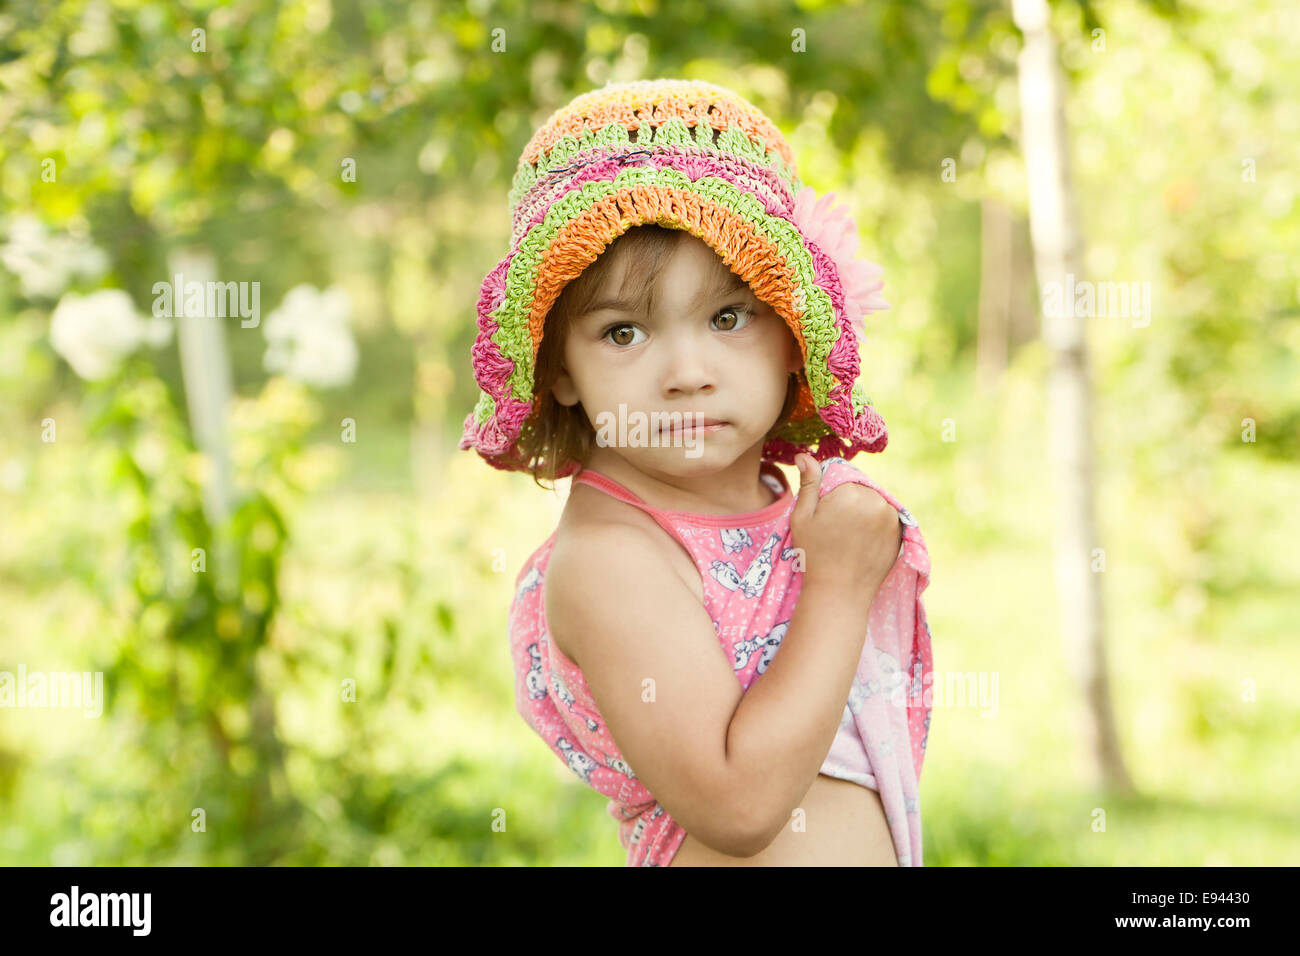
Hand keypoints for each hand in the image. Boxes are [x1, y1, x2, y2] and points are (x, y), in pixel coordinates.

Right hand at [789, 454, 903, 614]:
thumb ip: (808, 483)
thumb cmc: (814, 554)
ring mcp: (891, 517)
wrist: (840, 592)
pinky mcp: (900, 532)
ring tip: (850, 536)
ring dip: (864, 511)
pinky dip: (876, 524)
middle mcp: (876, 500)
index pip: (842, 477)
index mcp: (851, 492)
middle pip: (861, 489)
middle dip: (850, 500)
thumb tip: (804, 454)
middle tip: (837, 528)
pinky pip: (886, 517)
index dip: (831, 494)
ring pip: (874, 502)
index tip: (825, 516)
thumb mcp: (803, 517)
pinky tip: (863, 542)